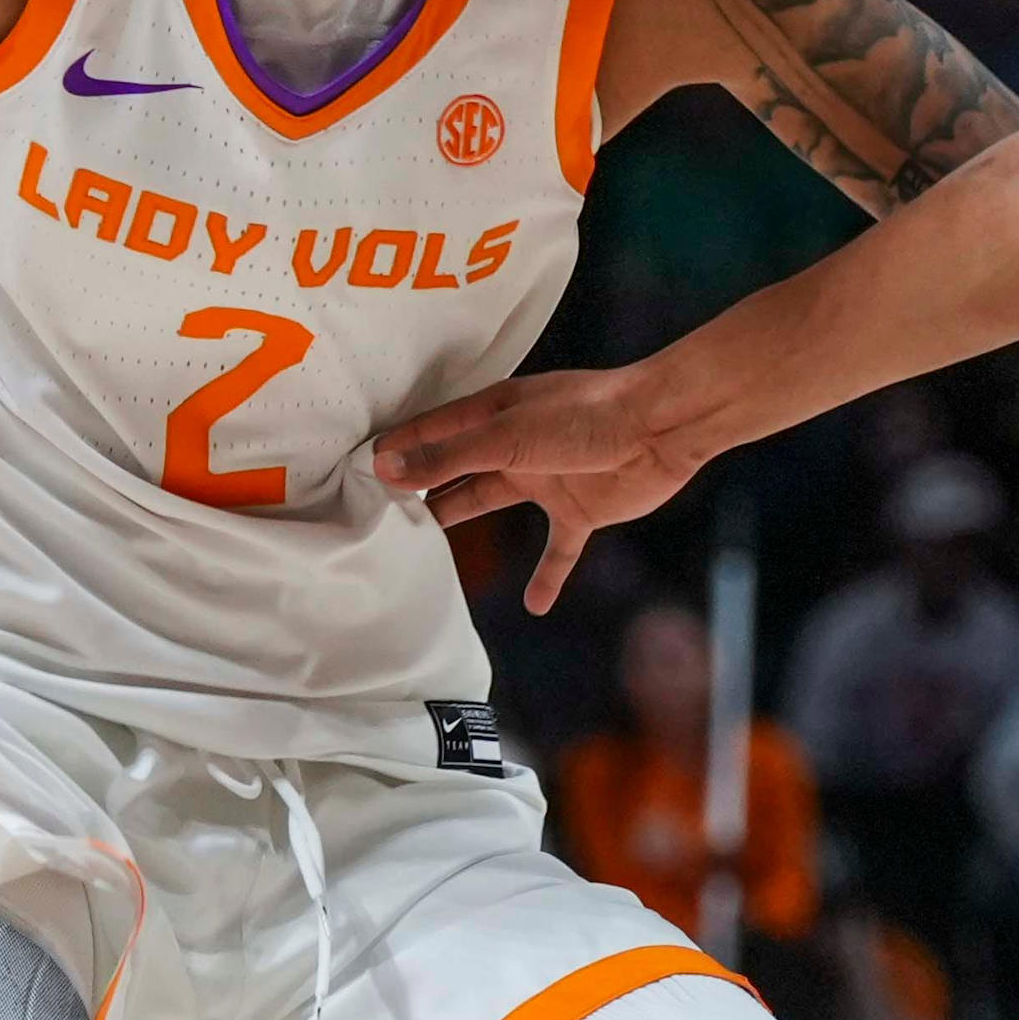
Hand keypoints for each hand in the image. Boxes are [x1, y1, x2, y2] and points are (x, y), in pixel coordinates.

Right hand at [372, 364, 703, 611]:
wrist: (661, 427)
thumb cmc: (585, 416)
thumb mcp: (506, 438)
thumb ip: (448, 457)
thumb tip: (386, 466)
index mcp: (492, 414)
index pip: (430, 432)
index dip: (397, 450)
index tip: (357, 471)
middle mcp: (513, 444)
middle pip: (455, 470)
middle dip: (421, 489)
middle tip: (380, 514)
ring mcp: (546, 477)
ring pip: (491, 504)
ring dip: (463, 521)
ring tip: (425, 550)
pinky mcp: (580, 510)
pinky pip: (557, 550)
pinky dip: (546, 576)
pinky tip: (534, 606)